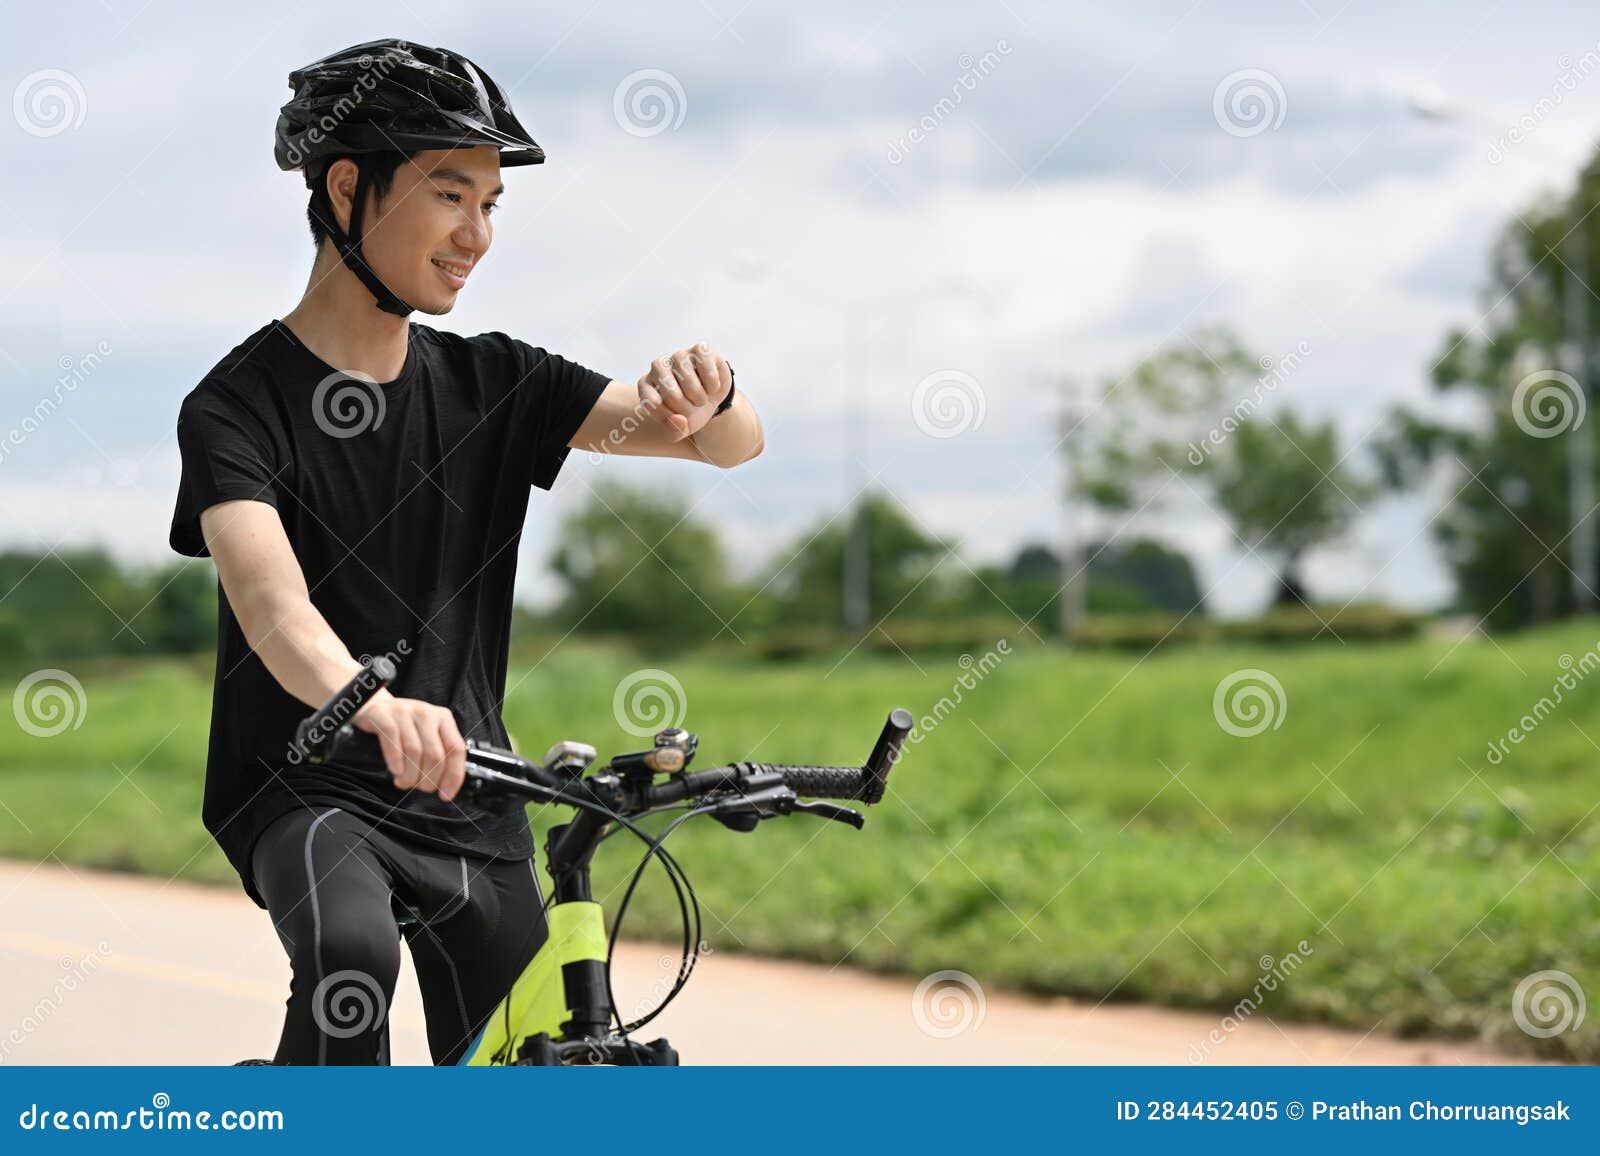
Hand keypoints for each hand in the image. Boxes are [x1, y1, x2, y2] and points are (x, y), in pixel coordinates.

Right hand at [352, 691, 466, 802]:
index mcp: (443, 719)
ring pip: (414, 751)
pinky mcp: (383, 715)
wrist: (373, 707)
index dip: (453, 775)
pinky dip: (395, 760)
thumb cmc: (404, 726)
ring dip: (409, 775)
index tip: (445, 794)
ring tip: (403, 782)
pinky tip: (395, 771)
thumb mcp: (427, 735)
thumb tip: (447, 786)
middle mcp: (427, 714)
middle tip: (418, 787)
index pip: (456, 749)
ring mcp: (405, 713)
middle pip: (435, 754)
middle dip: (428, 779)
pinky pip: (392, 740)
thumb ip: (439, 754)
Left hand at [637, 342, 731, 441]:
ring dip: (699, 396)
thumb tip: (679, 420)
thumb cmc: (689, 412)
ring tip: (702, 399)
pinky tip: (711, 387)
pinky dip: (712, 383)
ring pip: (687, 377)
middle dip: (685, 407)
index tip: (678, 420)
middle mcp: (659, 367)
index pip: (649, 401)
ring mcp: (679, 356)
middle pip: (669, 390)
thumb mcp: (681, 429)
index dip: (667, 416)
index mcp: (646, 385)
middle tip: (692, 409)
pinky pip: (705, 367)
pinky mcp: (699, 350)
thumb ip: (674, 431)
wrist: (711, 399)